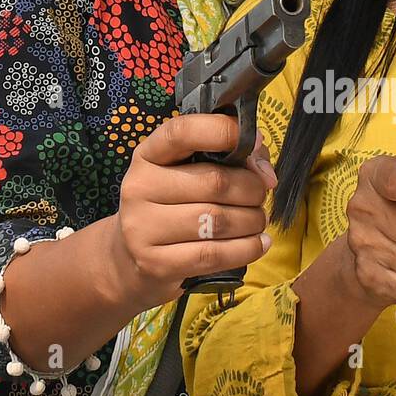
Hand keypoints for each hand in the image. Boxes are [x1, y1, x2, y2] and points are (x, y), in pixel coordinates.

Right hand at [106, 113, 276, 311]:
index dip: (224, 132)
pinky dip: (247, 248)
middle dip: (252, 189)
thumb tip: (264, 171)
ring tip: (257, 220)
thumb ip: (229, 159)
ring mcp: (143, 228)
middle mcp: (139, 187)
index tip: (255, 144)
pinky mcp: (155, 263)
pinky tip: (259, 243)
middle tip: (261, 196)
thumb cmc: (171, 206)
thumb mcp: (187, 173)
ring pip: (218, 221)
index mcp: (148, 155)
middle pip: (214, 182)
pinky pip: (214, 255)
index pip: (182, 132)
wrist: (131, 258)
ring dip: (252, 221)